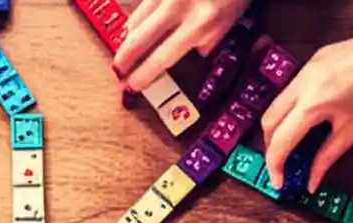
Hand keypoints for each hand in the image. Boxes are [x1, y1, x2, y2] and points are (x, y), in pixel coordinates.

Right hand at [114, 0, 251, 92]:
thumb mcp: (235, 16)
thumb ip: (213, 36)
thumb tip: (196, 51)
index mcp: (200, 23)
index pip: (164, 56)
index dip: (145, 73)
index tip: (133, 85)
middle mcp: (178, 7)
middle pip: (140, 39)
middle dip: (124, 58)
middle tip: (117, 70)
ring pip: (137, 18)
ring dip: (128, 37)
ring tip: (125, 49)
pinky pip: (145, 2)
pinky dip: (138, 16)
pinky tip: (134, 24)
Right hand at [262, 26, 352, 192]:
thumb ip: (326, 157)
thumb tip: (311, 181)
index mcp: (312, 104)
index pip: (279, 140)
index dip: (275, 165)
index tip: (280, 181)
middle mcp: (302, 83)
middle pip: (268, 120)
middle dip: (271, 145)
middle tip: (284, 165)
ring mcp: (306, 68)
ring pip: (277, 103)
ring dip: (280, 126)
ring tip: (295, 143)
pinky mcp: (315, 59)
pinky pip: (292, 88)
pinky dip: (292, 108)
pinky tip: (308, 118)